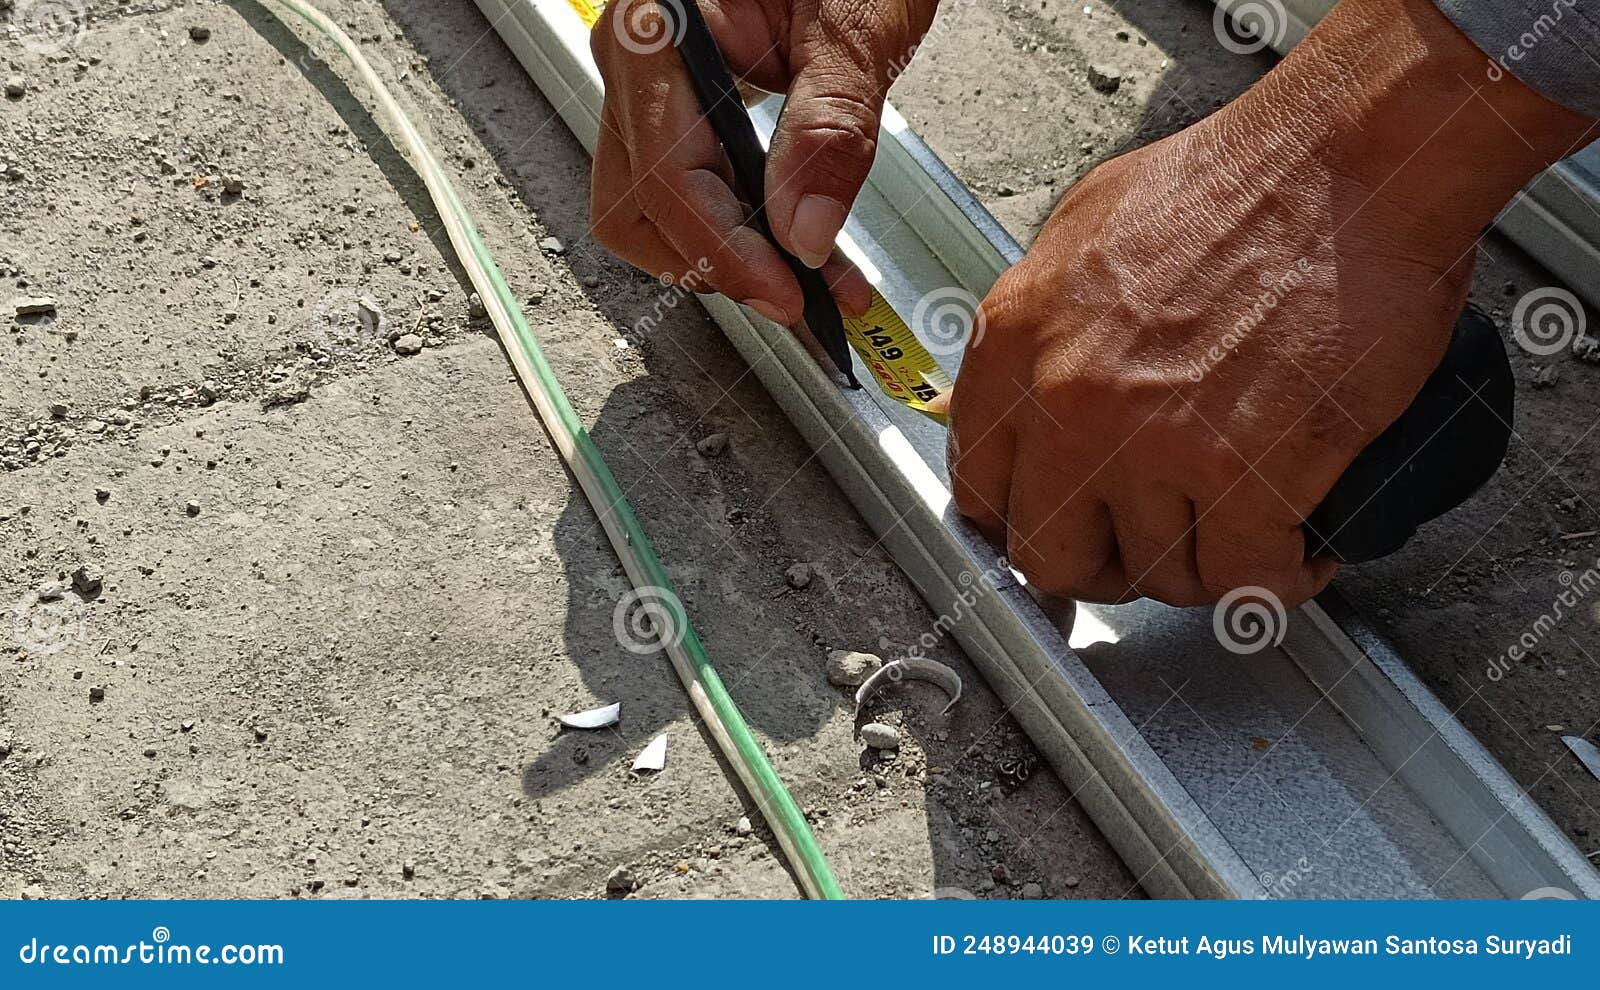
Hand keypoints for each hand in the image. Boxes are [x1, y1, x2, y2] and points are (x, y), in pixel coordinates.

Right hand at [588, 0, 938, 323]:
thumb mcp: (855, 22)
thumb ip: (830, 125)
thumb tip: (803, 230)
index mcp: (657, 28)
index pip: (665, 175)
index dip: (724, 251)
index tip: (786, 297)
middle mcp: (637, 60)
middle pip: (635, 207)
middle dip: (713, 264)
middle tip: (797, 297)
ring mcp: (651, 85)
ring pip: (650, 209)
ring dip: (724, 257)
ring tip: (810, 280)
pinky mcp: (680, 102)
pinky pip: (685, 184)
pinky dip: (735, 227)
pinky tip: (794, 245)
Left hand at [947, 0, 1592, 607]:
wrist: (1347, 161)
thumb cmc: (1236, 183)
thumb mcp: (1082, 236)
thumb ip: (1036, 333)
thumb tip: (996, 400)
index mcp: (1016, 340)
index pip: (979, 489)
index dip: (1025, 523)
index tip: (1060, 530)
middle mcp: (1069, 401)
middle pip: (1053, 558)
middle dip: (1106, 566)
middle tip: (1150, 545)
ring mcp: (1154, 443)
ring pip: (1156, 579)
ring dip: (1201, 566)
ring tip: (1234, 525)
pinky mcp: (1247, 474)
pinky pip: (1242, 581)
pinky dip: (1276, 578)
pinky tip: (1292, 548)